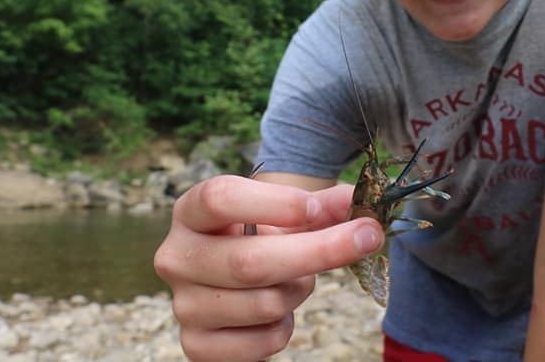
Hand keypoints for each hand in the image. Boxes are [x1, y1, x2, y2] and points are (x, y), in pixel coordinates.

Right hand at [153, 175, 384, 361]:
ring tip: (297, 277)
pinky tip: (279, 308)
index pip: (221, 199)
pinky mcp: (197, 345)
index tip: (316, 208)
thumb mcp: (285, 211)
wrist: (231, 275)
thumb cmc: (259, 233)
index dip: (274, 203)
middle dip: (319, 251)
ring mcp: (183, 305)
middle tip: (368, 237)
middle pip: (250, 261)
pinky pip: (264, 341)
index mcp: (190, 211)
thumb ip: (321, 204)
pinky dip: (286, 326)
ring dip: (300, 290)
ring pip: (264, 303)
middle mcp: (177, 257)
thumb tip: (356, 201)